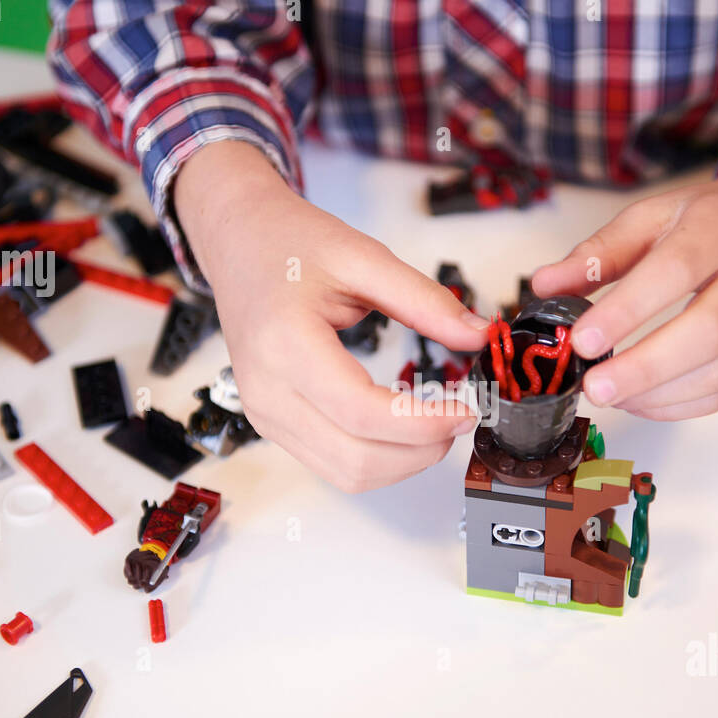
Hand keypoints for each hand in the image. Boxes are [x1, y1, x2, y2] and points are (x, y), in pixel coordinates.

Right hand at [174, 141, 488, 491]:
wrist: (239, 243)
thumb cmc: (289, 245)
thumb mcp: (364, 257)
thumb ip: (425, 301)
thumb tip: (479, 336)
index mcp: (285, 344)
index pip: (362, 412)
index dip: (423, 423)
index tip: (466, 411)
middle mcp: (267, 390)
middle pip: (357, 459)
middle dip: (421, 451)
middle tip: (458, 419)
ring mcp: (264, 414)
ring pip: (347, 474)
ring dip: (402, 463)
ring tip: (435, 426)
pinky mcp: (271, 424)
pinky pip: (332, 465)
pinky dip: (378, 460)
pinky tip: (403, 429)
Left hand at [530, 147, 717, 419]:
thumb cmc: (710, 223)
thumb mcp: (651, 218)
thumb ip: (597, 254)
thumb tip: (545, 286)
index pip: (676, 271)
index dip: (627, 311)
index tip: (582, 340)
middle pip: (707, 333)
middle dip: (644, 368)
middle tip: (594, 386)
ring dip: (657, 394)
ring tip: (611, 393)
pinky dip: (678, 407)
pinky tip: (641, 401)